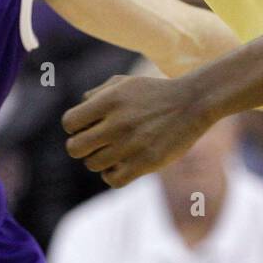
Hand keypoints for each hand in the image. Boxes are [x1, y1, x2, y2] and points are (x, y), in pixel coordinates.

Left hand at [62, 74, 214, 186]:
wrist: (192, 103)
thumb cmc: (154, 93)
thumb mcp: (124, 83)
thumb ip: (97, 94)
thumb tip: (78, 112)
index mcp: (109, 100)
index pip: (69, 123)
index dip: (74, 127)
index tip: (86, 127)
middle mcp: (117, 122)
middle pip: (75, 148)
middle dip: (81, 147)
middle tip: (95, 144)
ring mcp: (131, 144)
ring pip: (93, 165)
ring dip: (99, 160)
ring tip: (112, 152)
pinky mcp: (145, 163)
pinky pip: (113, 180)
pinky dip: (112, 175)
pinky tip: (119, 166)